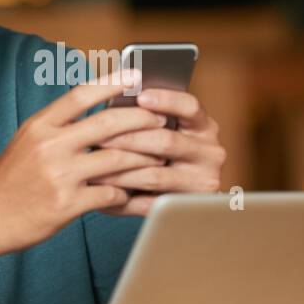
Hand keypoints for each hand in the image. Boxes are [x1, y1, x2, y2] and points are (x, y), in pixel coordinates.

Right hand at [0, 71, 167, 287]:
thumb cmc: (9, 180)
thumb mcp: (26, 142)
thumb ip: (58, 127)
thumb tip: (96, 112)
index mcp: (39, 125)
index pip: (81, 95)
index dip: (113, 83)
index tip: (137, 76)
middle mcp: (50, 146)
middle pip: (108, 124)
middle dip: (141, 120)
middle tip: (161, 121)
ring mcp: (59, 175)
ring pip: (116, 160)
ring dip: (142, 160)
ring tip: (158, 159)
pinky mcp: (67, 204)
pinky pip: (110, 193)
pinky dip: (124, 193)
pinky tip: (130, 193)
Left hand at [89, 88, 225, 214]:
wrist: (190, 203)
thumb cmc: (169, 153)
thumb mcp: (173, 131)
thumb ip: (151, 119)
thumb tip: (114, 105)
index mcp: (204, 127)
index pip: (190, 107)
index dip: (166, 100)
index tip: (140, 97)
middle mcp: (210, 153)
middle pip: (166, 142)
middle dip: (127, 139)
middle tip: (97, 137)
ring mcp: (200, 182)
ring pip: (154, 175)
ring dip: (119, 172)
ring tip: (93, 168)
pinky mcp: (185, 206)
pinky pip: (148, 204)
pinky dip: (121, 198)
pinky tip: (102, 193)